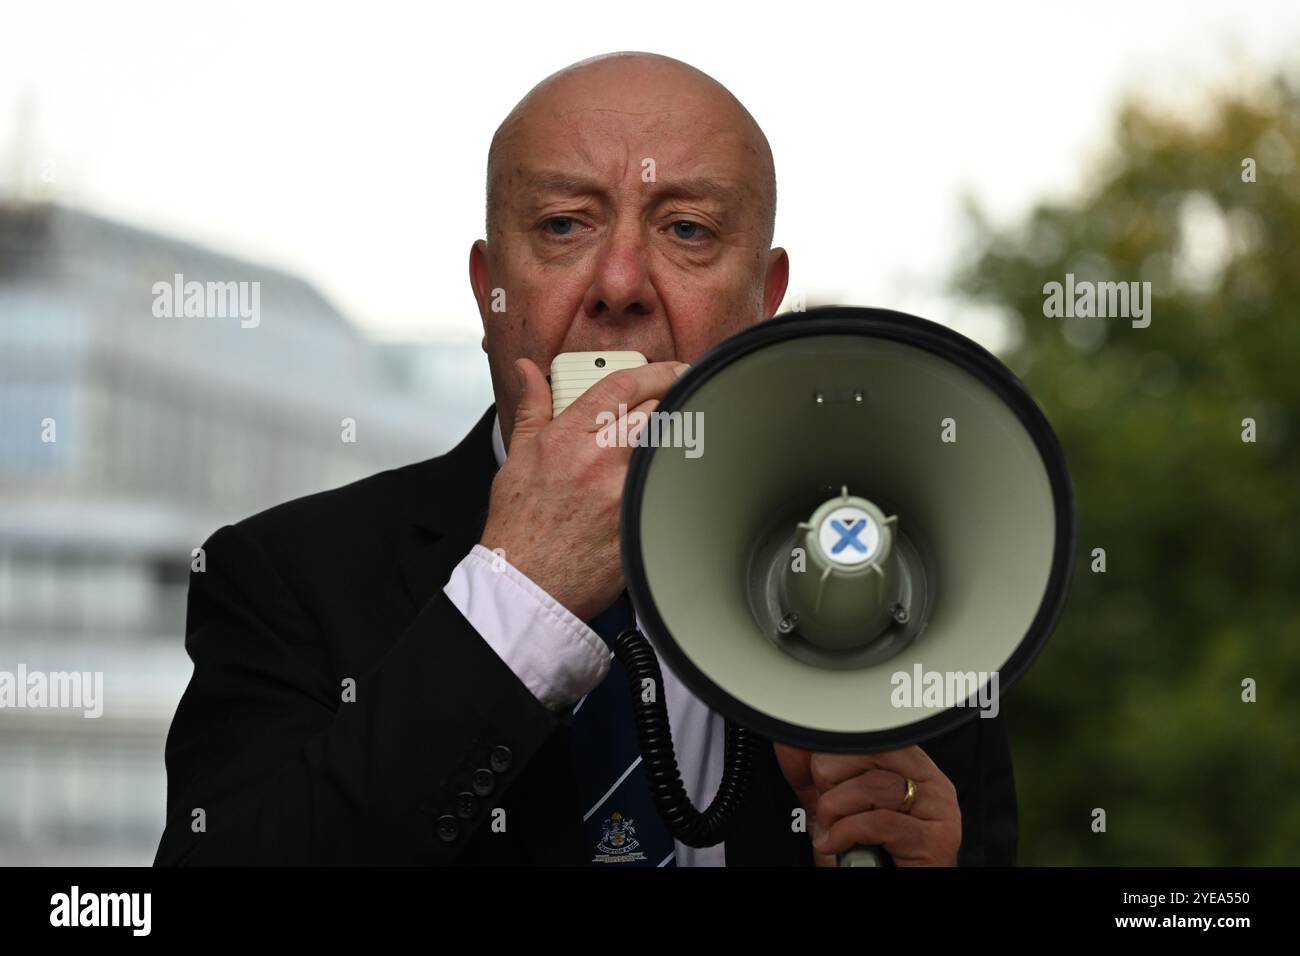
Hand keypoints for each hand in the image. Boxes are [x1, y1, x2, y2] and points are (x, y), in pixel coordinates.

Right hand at [479, 356, 688, 621]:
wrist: (527, 583)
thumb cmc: (521, 525)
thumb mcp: (518, 456)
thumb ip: (533, 407)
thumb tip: (528, 371)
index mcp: (567, 437)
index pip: (622, 385)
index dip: (656, 370)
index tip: (672, 369)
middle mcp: (598, 459)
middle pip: (658, 409)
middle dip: (674, 401)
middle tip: (682, 400)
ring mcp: (623, 492)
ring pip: (670, 446)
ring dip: (676, 438)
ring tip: (674, 440)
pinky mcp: (640, 520)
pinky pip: (669, 486)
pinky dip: (674, 476)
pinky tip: (670, 478)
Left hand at [774, 742, 961, 866]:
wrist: (884, 882)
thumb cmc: (866, 853)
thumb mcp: (836, 806)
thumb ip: (818, 774)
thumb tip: (791, 742)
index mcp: (911, 766)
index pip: (868, 736)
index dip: (833, 758)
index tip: (821, 782)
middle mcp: (931, 782)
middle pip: (869, 752)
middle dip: (832, 783)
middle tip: (828, 811)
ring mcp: (938, 810)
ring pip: (872, 787)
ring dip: (835, 812)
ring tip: (830, 831)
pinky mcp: (934, 841)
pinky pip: (877, 823)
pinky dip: (846, 833)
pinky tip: (837, 845)